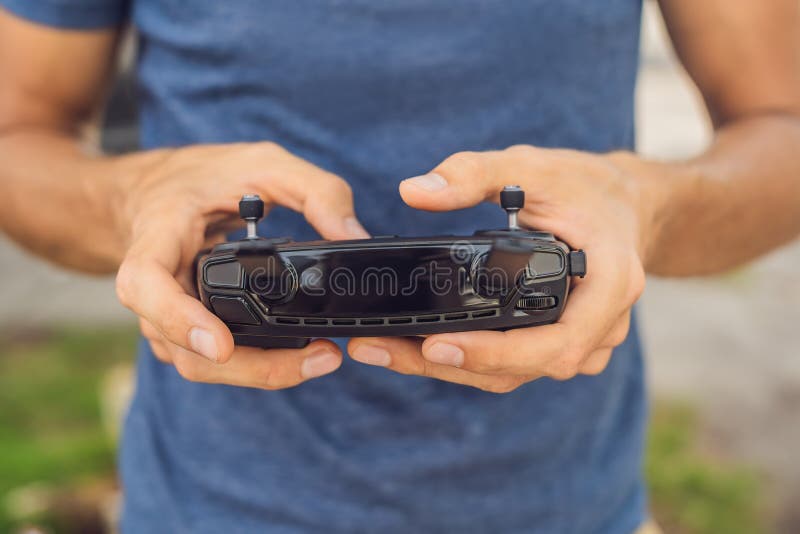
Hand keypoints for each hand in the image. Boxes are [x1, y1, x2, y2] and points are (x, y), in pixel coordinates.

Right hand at [114, 142, 368, 388]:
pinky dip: (257, 364)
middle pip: (184, 347)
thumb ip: (316, 192)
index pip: (145, 284)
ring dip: (261, 372)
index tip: (220, 345)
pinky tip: (300, 353)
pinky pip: (213, 361)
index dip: (177, 319)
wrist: (159, 193)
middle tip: (321, 358)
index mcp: (159, 234)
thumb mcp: (266, 163)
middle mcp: (153, 285)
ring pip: (200, 364)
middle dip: (252, 367)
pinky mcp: (183, 330)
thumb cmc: (206, 176)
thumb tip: (354, 237)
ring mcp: (164, 314)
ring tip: (323, 358)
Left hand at [348, 146, 651, 392]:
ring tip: (385, 350)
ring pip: (515, 373)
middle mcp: (602, 324)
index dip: (497, 353)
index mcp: (609, 283)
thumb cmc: (582, 186)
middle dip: (451, 365)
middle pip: (525, 367)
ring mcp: (583, 340)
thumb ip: (473, 173)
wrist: (620, 204)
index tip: (438, 345)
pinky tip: (418, 346)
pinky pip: (514, 364)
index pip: (557, 342)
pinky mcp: (559, 343)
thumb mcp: (530, 165)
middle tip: (383, 350)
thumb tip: (414, 192)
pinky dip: (468, 360)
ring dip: (450, 369)